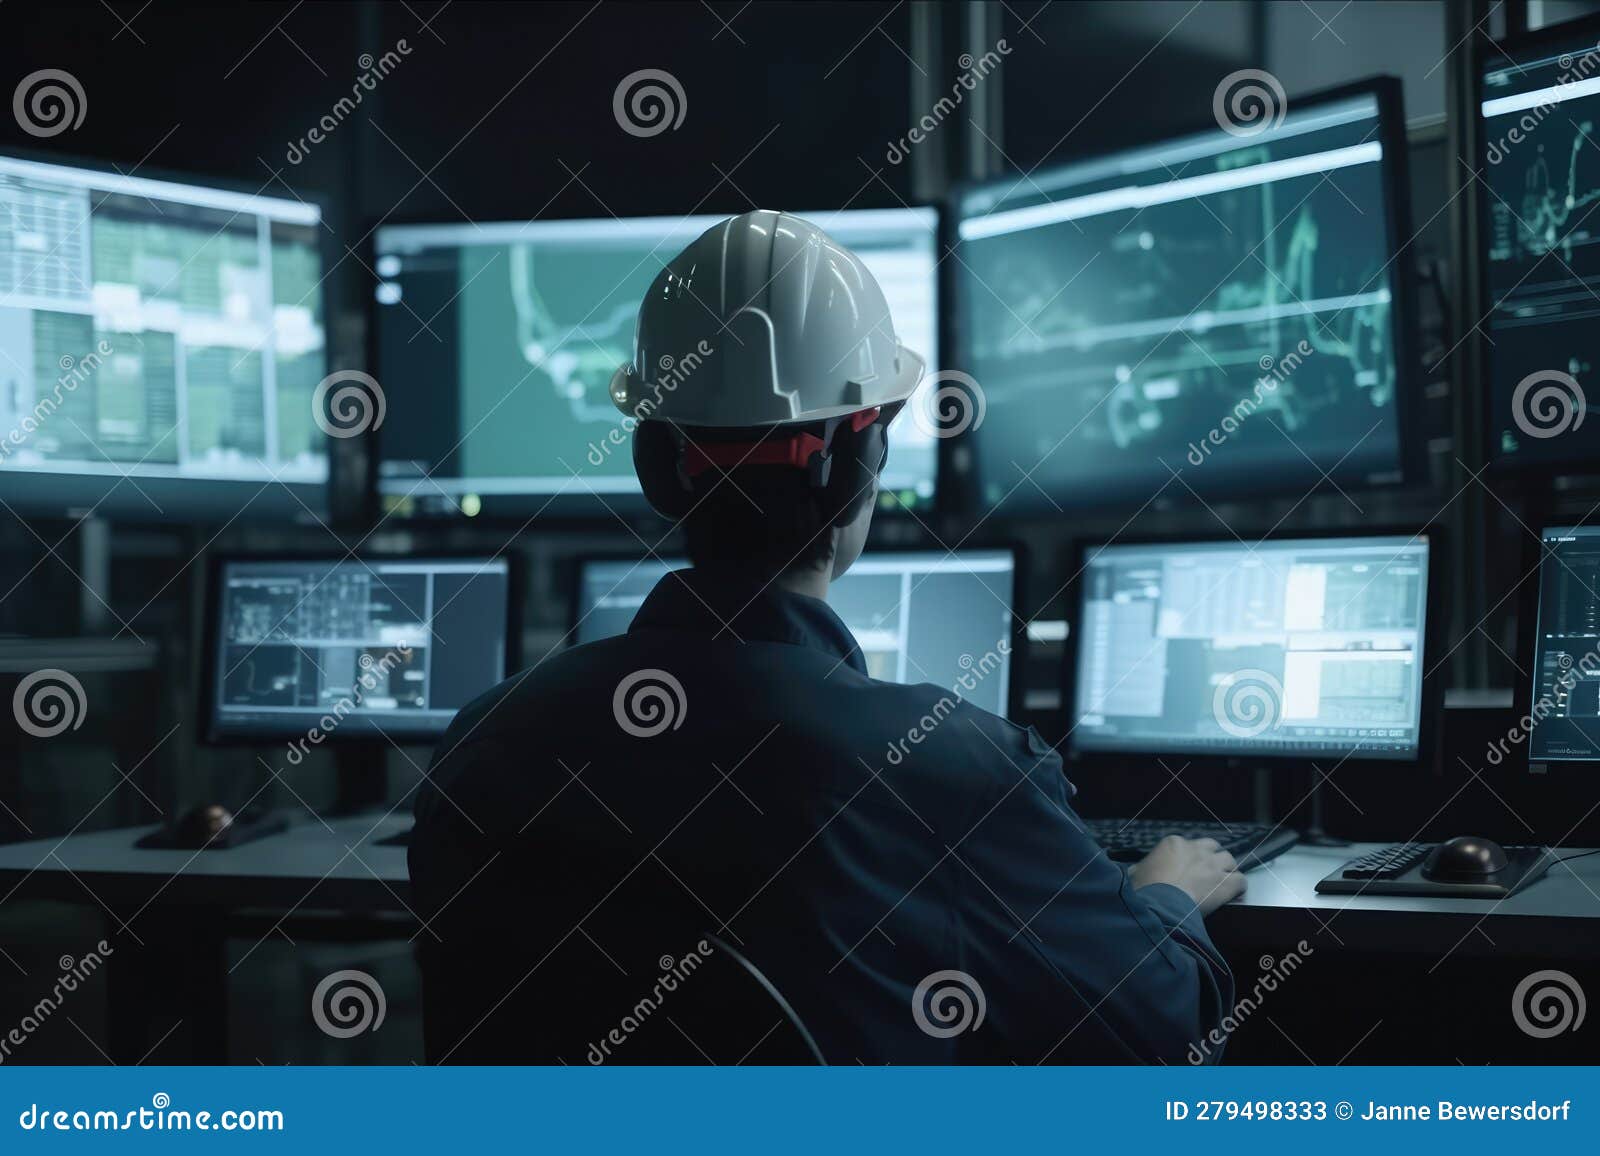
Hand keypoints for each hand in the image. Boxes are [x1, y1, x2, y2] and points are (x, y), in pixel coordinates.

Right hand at [1128, 836, 1245, 915]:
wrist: (1160, 907)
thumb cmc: (1145, 891)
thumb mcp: (1136, 873)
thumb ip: (1141, 868)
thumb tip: (1137, 871)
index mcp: (1174, 844)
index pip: (1190, 845)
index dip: (1191, 858)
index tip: (1188, 869)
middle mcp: (1196, 850)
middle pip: (1214, 848)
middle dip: (1213, 859)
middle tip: (1208, 873)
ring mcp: (1213, 866)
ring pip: (1230, 861)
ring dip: (1227, 871)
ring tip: (1222, 883)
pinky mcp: (1225, 883)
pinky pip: (1241, 881)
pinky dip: (1238, 888)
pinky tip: (1234, 895)